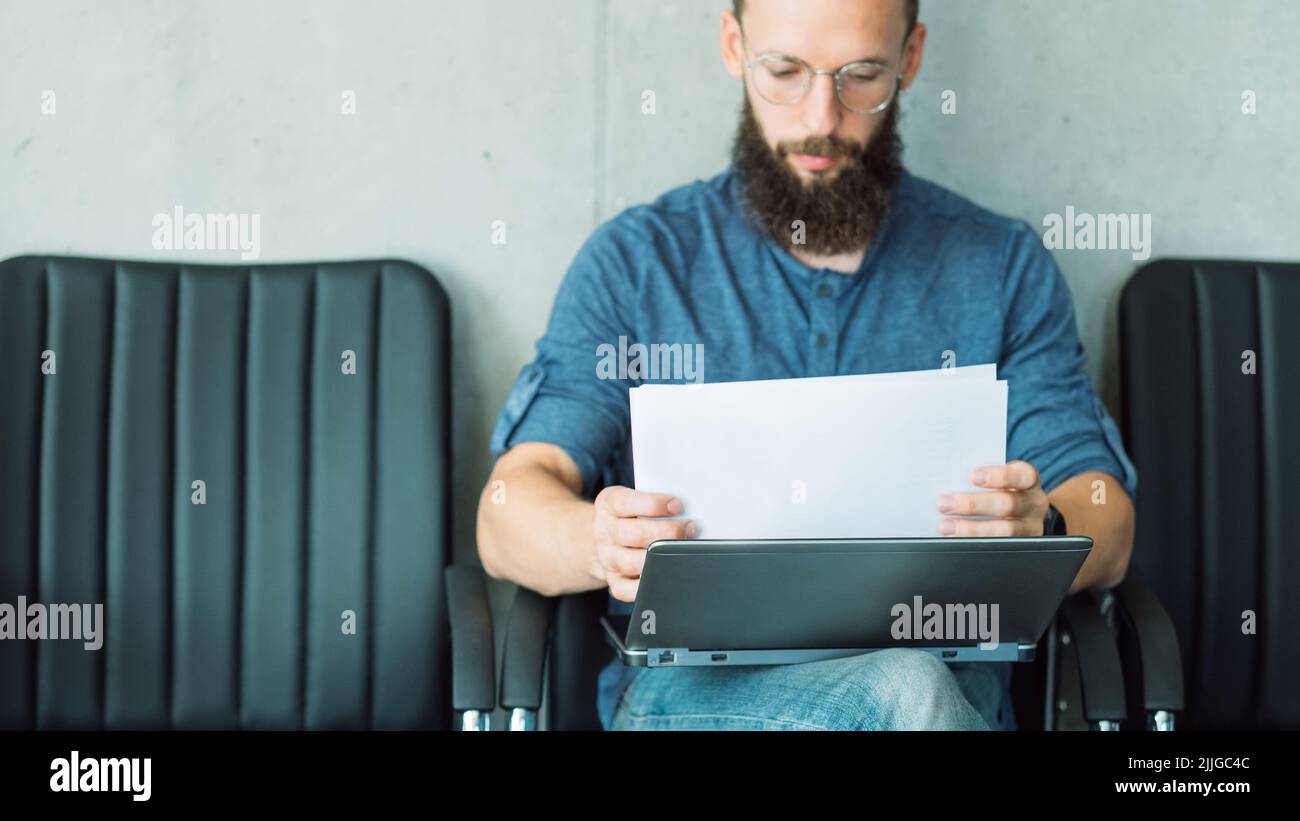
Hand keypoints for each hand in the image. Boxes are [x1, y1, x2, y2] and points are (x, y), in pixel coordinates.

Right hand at [591, 486, 697, 601]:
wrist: (610, 538)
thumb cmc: (633, 515)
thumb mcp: (638, 498)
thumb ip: (657, 502)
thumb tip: (690, 511)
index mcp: (607, 504)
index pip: (624, 502)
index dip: (653, 504)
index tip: (677, 505)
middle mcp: (604, 532)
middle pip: (632, 534)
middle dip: (667, 532)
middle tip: (690, 528)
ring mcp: (607, 558)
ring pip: (631, 562)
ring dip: (662, 559)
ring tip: (684, 551)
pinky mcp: (613, 581)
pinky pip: (626, 589)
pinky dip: (647, 585)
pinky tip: (666, 576)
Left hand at [937, 460, 1048, 536]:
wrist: (1026, 512)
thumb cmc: (1004, 489)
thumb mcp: (1000, 478)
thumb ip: (982, 477)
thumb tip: (949, 479)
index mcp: (1028, 481)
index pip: (1022, 476)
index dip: (1000, 476)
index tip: (974, 477)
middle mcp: (1033, 504)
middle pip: (1007, 504)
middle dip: (973, 504)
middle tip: (944, 503)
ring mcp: (1029, 528)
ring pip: (1004, 531)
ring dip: (971, 529)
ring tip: (946, 526)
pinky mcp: (1021, 547)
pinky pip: (998, 548)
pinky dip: (975, 544)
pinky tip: (956, 541)